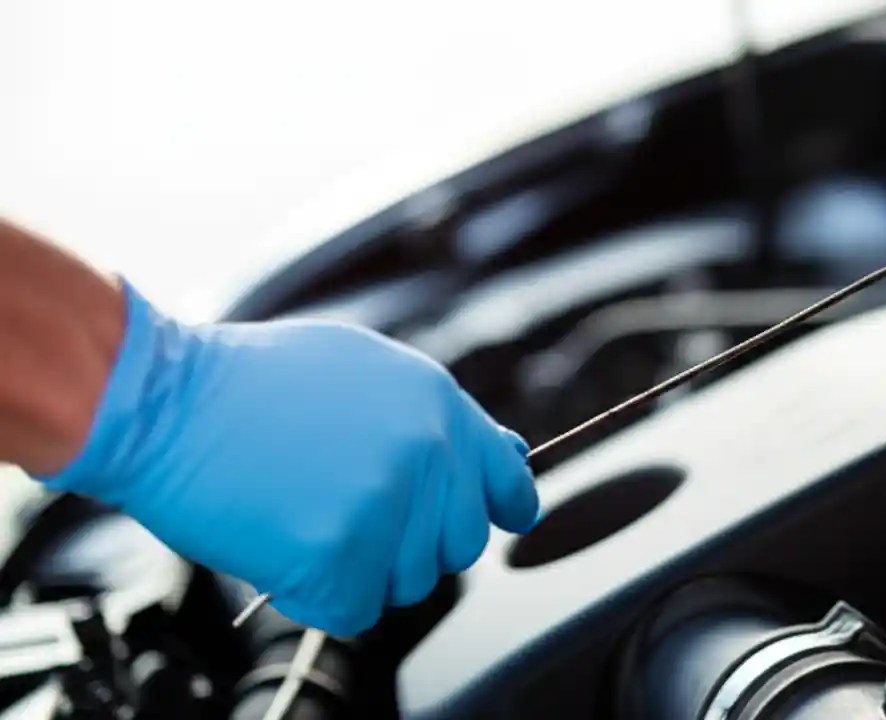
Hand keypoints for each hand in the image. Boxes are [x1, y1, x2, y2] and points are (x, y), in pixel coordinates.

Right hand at [38, 282, 537, 635]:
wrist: (163, 401)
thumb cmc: (246, 383)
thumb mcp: (360, 365)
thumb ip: (432, 413)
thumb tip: (499, 451)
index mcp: (435, 403)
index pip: (505, 478)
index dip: (503, 506)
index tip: (504, 519)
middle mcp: (426, 452)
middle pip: (458, 546)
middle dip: (411, 543)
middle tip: (350, 516)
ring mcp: (387, 506)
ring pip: (407, 583)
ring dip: (361, 568)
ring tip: (303, 515)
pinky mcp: (342, 556)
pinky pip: (354, 611)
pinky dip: (317, 595)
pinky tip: (280, 545)